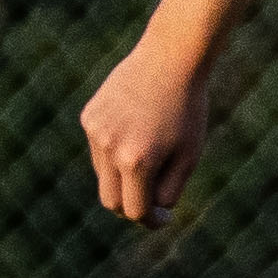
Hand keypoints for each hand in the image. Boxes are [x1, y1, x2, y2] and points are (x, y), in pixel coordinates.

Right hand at [81, 37, 212, 225]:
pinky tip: (136, 127)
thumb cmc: (187, 109)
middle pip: (110, 201)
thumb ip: (168, 191)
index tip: (163, 218)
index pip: (134, 211)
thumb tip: (149, 213)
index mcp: (137, 162)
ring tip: (150, 149)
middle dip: (130, 206)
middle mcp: (109, 148)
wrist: (170, 58)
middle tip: (151, 200)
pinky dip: (115, 150)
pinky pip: (99, 149)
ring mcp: (95, 132)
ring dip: (124, 175)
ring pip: (104, 175)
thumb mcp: (188, 156)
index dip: (151, 220)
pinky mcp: (88, 116)